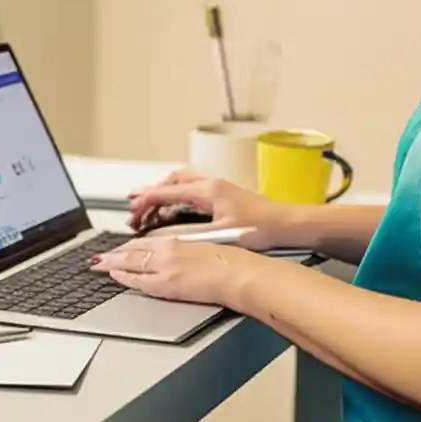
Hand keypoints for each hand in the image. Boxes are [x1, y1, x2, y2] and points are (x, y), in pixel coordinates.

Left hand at [91, 237, 272, 309]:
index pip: (147, 242)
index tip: (120, 247)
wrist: (238, 274)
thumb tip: (181, 260)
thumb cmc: (232, 263)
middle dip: (113, 254)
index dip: (130, 245)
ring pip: (131, 262)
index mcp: (179, 242)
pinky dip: (124, 276)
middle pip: (133, 251)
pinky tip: (115, 275)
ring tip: (98, 263)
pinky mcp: (166, 284)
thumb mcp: (206, 250)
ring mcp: (165, 267)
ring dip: (112, 262)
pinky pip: (138, 280)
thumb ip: (188, 254)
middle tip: (98, 256)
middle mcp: (168, 251)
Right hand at [128, 170, 293, 250]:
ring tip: (149, 209)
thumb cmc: (262, 228)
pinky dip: (175, 197)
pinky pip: (190, 190)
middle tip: (134, 212)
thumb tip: (162, 238)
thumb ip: (188, 235)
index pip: (164, 192)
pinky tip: (173, 210)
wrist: (289, 225)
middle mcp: (210, 184)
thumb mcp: (220, 235)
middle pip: (169, 183)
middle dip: (149, 196)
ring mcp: (217, 188)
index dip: (143, 204)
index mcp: (206, 190)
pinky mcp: (224, 196)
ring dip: (162, 194)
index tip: (131, 216)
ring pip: (180, 184)